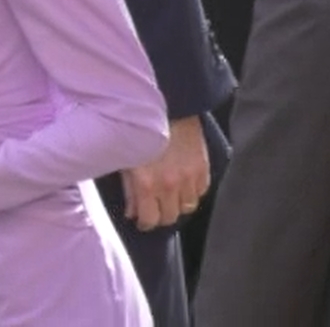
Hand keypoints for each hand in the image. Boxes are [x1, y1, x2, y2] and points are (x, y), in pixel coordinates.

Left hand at [121, 115, 206, 230]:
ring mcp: (189, 177)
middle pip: (170, 217)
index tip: (142, 220)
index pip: (150, 220)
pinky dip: (193, 191)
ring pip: (188, 207)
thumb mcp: (126, 159)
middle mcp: (170, 185)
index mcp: (147, 184)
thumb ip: (130, 189)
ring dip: (177, 204)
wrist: (167, 106)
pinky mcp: (203, 167)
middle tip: (155, 209)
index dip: (145, 223)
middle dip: (160, 216)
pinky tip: (184, 182)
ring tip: (169, 195)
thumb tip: (132, 212)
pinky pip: (201, 191)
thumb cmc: (140, 129)